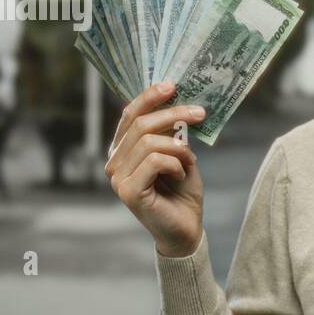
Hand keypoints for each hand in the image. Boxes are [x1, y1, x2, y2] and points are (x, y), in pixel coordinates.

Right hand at [106, 82, 206, 256]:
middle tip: (200, 114)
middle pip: (141, 124)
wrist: (186, 229)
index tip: (172, 85)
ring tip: (189, 160)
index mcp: (122, 150)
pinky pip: (156, 160)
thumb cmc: (182, 192)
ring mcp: (117, 178)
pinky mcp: (128, 191)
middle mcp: (114, 162)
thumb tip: (176, 99)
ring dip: (179, 147)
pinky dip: (176, 163)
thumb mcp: (179, 154)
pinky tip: (180, 175)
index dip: (149, 97)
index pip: (129, 115)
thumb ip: (171, 132)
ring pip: (150, 141)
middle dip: (174, 114)